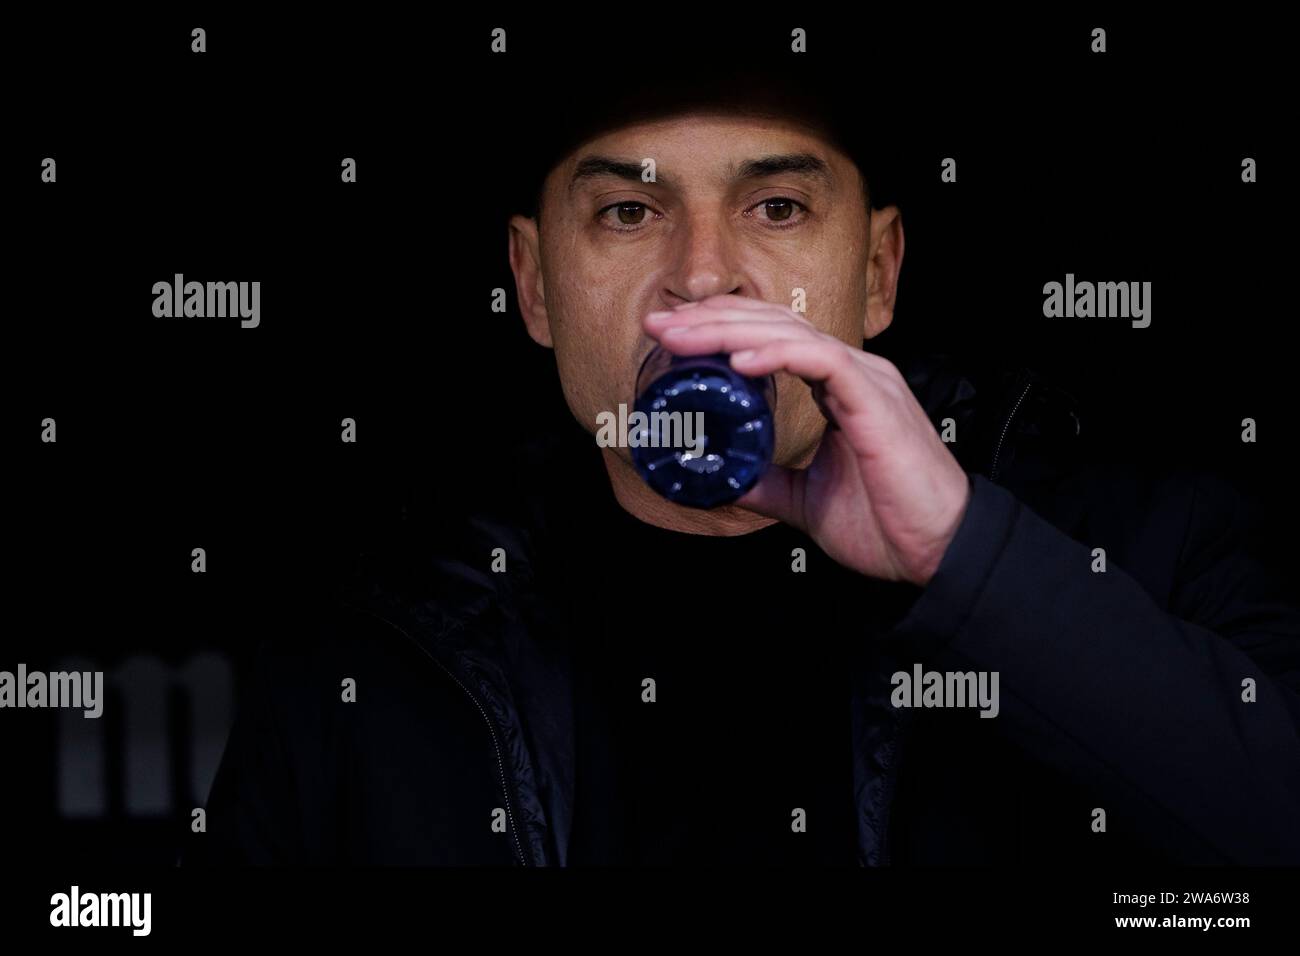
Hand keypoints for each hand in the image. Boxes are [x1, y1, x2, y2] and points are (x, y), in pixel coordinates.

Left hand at [644, 295, 971, 585]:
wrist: (938, 551)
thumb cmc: (886, 524)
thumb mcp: (807, 500)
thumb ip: (768, 483)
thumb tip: (724, 480)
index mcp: (838, 388)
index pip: (773, 339)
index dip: (721, 330)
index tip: (671, 338)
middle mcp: (851, 373)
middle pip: (773, 325)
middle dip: (711, 320)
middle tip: (659, 326)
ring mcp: (865, 380)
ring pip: (791, 333)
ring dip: (730, 329)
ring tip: (682, 335)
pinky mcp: (875, 398)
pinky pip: (821, 361)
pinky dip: (777, 354)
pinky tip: (738, 359)